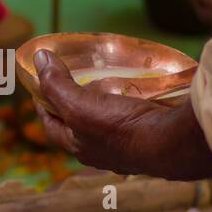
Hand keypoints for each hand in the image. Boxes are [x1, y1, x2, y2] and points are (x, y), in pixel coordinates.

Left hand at [33, 49, 211, 180]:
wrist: (172, 143)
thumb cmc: (121, 128)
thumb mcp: (79, 106)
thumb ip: (57, 85)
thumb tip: (39, 60)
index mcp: (78, 146)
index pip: (51, 125)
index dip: (42, 103)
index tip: (40, 83)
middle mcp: (99, 151)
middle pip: (78, 125)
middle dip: (73, 103)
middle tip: (73, 78)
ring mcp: (125, 147)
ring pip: (106, 123)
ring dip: (102, 104)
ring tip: (104, 81)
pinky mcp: (148, 138)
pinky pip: (131, 119)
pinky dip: (127, 104)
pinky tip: (133, 91)